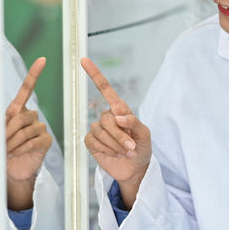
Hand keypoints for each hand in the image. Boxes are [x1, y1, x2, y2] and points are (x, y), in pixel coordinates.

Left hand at [6, 57, 51, 185]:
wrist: (12, 170)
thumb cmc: (3, 150)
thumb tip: (0, 119)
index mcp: (18, 110)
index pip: (27, 89)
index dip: (34, 74)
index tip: (43, 60)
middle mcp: (31, 117)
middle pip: (22, 116)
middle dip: (8, 131)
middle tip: (1, 144)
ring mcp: (40, 128)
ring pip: (26, 130)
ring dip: (13, 142)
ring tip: (8, 151)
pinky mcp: (46, 141)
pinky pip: (33, 141)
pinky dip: (21, 148)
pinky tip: (17, 154)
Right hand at [81, 57, 151, 207]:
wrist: (135, 169)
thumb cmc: (141, 148)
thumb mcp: (144, 135)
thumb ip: (134, 122)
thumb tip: (117, 115)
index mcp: (120, 109)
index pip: (105, 89)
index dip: (95, 75)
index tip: (84, 60)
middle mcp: (107, 116)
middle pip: (107, 119)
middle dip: (120, 136)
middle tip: (131, 147)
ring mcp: (98, 129)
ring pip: (100, 132)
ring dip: (115, 145)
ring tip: (126, 152)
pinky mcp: (91, 142)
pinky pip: (94, 142)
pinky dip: (106, 150)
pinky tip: (115, 154)